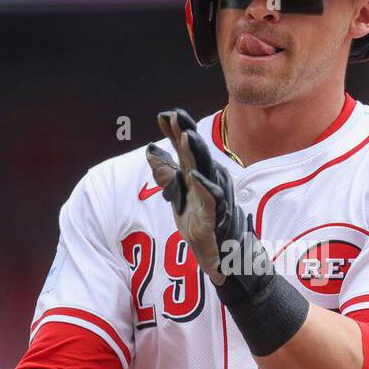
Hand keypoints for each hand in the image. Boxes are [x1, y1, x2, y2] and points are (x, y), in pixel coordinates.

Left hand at [145, 108, 243, 284]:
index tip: (163, 115)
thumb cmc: (200, 221)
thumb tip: (150, 149)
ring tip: (187, 135)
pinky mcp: (216, 214)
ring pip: (206, 170)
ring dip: (197, 152)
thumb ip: (165, 173)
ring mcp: (213, 196)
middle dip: (187, 132)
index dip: (175, 132)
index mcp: (197, 174)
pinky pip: (211, 198)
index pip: (186, 149)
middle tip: (177, 116)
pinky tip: (193, 175)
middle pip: (197, 153)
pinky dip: (203, 186)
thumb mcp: (177, 195)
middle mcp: (207, 180)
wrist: (218, 253)